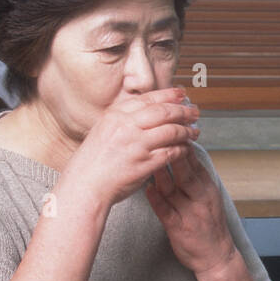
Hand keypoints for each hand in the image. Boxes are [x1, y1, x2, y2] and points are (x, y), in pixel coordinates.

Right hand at [63, 86, 199, 208]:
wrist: (84, 185)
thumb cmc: (92, 162)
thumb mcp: (102, 131)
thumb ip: (122, 120)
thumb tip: (144, 112)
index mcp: (115, 115)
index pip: (148, 99)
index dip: (168, 95)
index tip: (181, 94)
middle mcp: (126, 126)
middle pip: (163, 112)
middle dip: (183, 111)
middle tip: (195, 112)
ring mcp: (136, 144)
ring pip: (171, 131)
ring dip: (186, 131)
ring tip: (195, 131)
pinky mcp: (144, 163)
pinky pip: (171, 152)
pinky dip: (182, 149)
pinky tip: (187, 149)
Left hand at [146, 148, 237, 276]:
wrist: (216, 256)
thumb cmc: (209, 225)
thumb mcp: (210, 198)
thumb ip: (196, 178)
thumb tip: (183, 153)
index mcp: (208, 189)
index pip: (195, 163)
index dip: (183, 146)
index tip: (170, 131)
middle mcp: (200, 199)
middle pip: (185, 172)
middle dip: (172, 154)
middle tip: (157, 138)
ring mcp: (189, 214)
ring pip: (173, 189)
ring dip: (160, 173)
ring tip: (146, 158)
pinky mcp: (178, 228)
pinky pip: (164, 211)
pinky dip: (155, 199)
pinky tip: (146, 189)